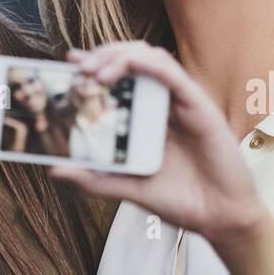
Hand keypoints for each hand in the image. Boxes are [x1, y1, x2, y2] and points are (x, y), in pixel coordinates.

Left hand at [48, 41, 265, 248]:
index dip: (95, 63)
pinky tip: (130, 65)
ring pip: (151, 58)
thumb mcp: (128, 188)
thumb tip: (54, 171)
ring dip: (121, 56)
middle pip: (133, 59)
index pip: (119, 77)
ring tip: (96, 73)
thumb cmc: (180, 200)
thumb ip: (95, 179)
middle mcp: (163, 103)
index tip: (68, 63)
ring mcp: (181, 102)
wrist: (219, 219)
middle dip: (103, 55)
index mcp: (147, 116)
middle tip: (79, 67)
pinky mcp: (199, 105)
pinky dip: (149, 65)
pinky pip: (173, 74)